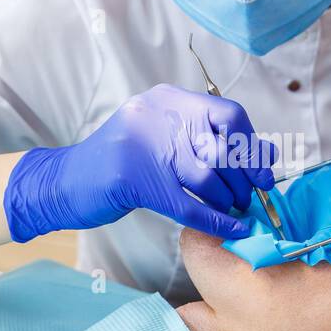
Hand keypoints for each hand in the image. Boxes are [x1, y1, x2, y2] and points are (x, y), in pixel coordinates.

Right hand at [4, 84, 277, 241]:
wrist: (65, 183)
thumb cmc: (119, 164)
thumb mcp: (160, 137)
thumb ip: (203, 139)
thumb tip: (262, 153)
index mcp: (167, 100)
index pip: (228, 113)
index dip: (251, 144)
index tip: (264, 171)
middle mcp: (158, 116)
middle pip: (222, 148)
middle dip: (244, 178)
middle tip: (251, 197)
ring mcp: (144, 147)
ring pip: (209, 178)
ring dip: (229, 201)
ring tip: (234, 211)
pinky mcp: (135, 182)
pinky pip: (190, 205)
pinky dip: (217, 221)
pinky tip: (233, 229)